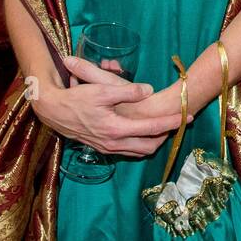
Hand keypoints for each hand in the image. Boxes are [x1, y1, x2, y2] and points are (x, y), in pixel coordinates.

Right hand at [31, 55, 191, 157]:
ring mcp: (108, 148)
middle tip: (179, 123)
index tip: (187, 115)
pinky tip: (145, 134)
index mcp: (116, 128)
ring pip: (140, 151)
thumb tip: (148, 90)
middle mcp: (114, 143)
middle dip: (167, 135)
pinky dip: (141, 144)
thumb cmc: (77, 98)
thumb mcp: (102, 89)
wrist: (54, 111)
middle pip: (150, 146)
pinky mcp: (103, 148)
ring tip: (166, 128)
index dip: (171, 122)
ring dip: (155, 141)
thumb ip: (127, 90)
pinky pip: (129, 151)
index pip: (152, 128)